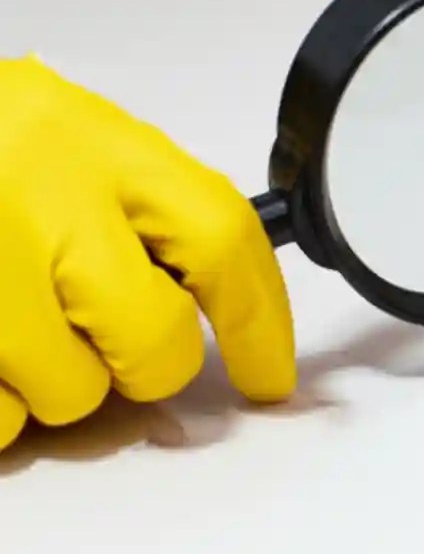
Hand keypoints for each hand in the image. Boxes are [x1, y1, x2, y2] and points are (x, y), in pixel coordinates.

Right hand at [0, 56, 295, 449]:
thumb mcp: (74, 150)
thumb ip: (145, 224)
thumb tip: (220, 324)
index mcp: (96, 143)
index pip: (220, 237)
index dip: (259, 321)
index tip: (268, 376)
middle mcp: (35, 190)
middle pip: (151, 334)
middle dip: (147, 366)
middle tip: (114, 346)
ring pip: (68, 391)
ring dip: (59, 387)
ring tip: (20, 330)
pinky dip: (0, 411)